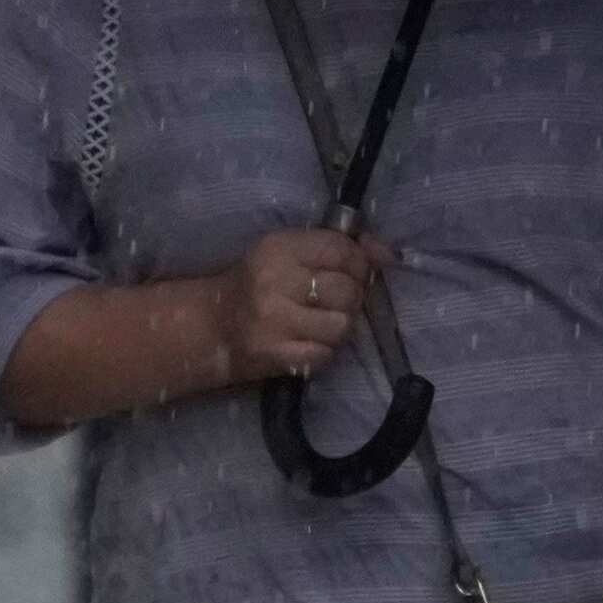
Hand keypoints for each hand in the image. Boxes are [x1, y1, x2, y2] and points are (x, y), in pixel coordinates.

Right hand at [204, 224, 386, 387]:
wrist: (213, 326)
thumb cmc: (258, 284)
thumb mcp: (290, 254)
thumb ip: (337, 248)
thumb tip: (389, 254)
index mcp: (279, 248)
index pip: (341, 250)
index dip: (359, 263)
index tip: (354, 272)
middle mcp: (275, 280)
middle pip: (347, 290)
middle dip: (352, 298)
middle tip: (336, 302)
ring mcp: (275, 320)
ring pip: (342, 325)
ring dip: (339, 327)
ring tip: (322, 324)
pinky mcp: (276, 354)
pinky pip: (326, 354)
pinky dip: (324, 351)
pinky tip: (308, 342)